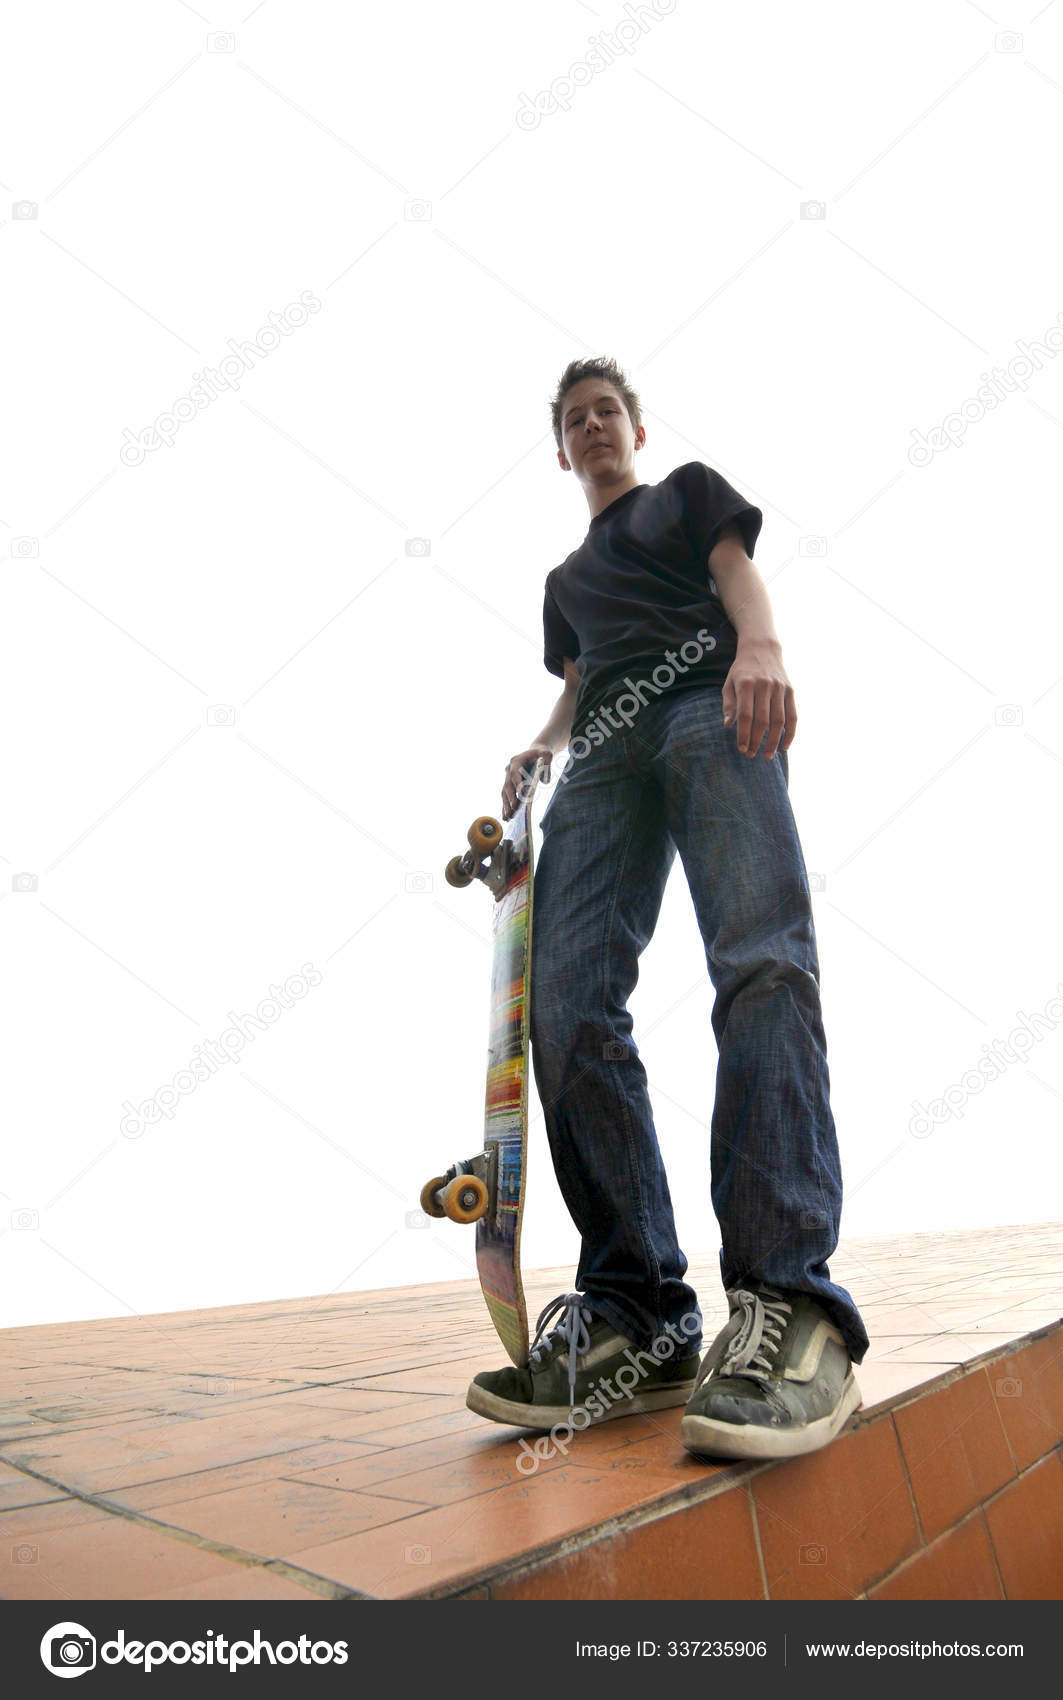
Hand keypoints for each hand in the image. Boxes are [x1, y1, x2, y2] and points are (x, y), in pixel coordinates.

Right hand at [502, 744, 552, 819]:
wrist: (536, 753)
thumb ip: (547, 762)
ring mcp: (507, 778)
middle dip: (511, 798)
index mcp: (516, 761)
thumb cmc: (542, 754)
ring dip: (506, 805)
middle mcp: (509, 769)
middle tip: (514, 809)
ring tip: (508, 817)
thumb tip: (544, 780)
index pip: (515, 774)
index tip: (522, 794)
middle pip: (508, 785)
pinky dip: (506, 806)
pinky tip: (507, 817)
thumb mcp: (547, 753)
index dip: (518, 784)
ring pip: (505, 793)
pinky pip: (506, 797)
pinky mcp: (509, 785)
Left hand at [722, 640, 795, 758]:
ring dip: (774, 741)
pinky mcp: (790, 691)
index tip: (741, 748)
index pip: (745, 715)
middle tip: (751, 754)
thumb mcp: (729, 683)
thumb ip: (729, 704)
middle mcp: (764, 685)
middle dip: (756, 741)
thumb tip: (728, 725)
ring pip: (779, 720)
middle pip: (762, 720)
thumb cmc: (741, 671)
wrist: (762, 649)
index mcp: (746, 684)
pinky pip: (793, 716)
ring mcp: (779, 688)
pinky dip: (790, 733)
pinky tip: (784, 746)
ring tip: (767, 755)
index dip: (744, 734)